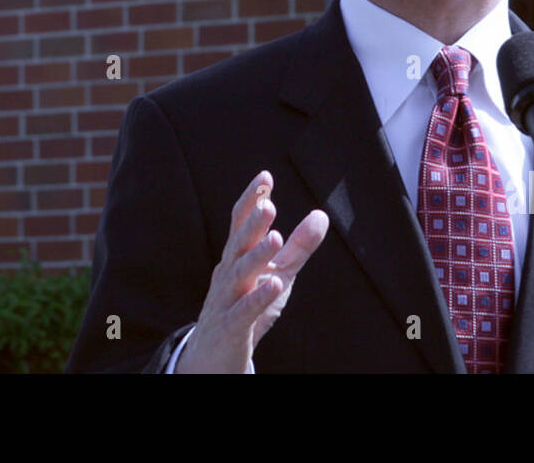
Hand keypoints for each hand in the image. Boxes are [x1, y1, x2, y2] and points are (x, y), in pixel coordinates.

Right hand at [175, 171, 328, 372]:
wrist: (212, 357)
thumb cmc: (246, 308)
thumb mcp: (277, 274)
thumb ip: (297, 246)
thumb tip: (321, 214)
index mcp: (236, 258)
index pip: (241, 224)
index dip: (251, 200)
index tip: (265, 176)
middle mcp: (228, 274)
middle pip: (239, 244)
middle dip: (253, 224)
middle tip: (268, 203)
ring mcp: (225, 300)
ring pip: (239, 275)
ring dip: (256, 256)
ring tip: (274, 238)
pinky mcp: (230, 327)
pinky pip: (243, 312)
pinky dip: (257, 298)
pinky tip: (273, 285)